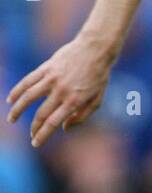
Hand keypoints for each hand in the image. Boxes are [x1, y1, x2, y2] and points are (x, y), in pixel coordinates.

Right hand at [6, 33, 112, 147]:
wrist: (96, 49)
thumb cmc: (99, 76)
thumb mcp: (97, 100)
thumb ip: (82, 117)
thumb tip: (64, 128)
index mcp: (74, 101)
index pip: (53, 123)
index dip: (42, 135)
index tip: (35, 143)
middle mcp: (61, 91)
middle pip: (41, 114)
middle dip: (34, 128)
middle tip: (31, 135)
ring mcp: (52, 79)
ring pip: (28, 97)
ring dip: (17, 110)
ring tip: (11, 119)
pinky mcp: (47, 68)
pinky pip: (28, 80)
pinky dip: (17, 90)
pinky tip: (10, 99)